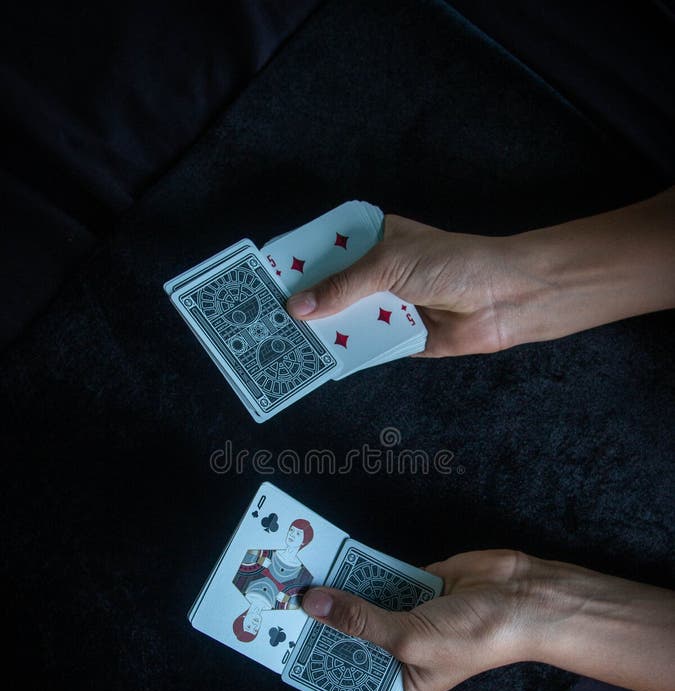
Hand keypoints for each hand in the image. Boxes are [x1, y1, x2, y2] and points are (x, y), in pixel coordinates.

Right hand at [288, 190, 674, 356]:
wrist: (505, 298)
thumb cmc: (453, 263)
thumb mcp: (389, 265)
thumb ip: (342, 286)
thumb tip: (299, 306)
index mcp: (375, 242)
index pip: (327, 248)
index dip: (299, 262)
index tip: (267, 276)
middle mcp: (380, 274)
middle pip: (333, 290)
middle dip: (307, 303)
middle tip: (267, 317)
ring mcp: (390, 307)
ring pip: (348, 320)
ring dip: (326, 331)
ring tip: (285, 342)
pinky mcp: (401, 338)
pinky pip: (368, 347)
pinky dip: (349, 353)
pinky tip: (321, 360)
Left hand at [302, 550, 533, 690]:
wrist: (523, 596)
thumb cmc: (473, 636)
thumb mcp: (410, 638)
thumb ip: (360, 620)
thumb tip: (313, 604)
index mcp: (399, 683)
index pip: (348, 673)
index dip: (317, 656)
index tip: (282, 638)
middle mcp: (397, 651)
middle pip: (349, 634)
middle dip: (323, 619)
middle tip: (280, 600)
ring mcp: (403, 615)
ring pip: (360, 602)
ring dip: (337, 590)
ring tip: (294, 576)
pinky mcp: (411, 583)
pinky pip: (377, 577)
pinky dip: (359, 569)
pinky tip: (328, 559)